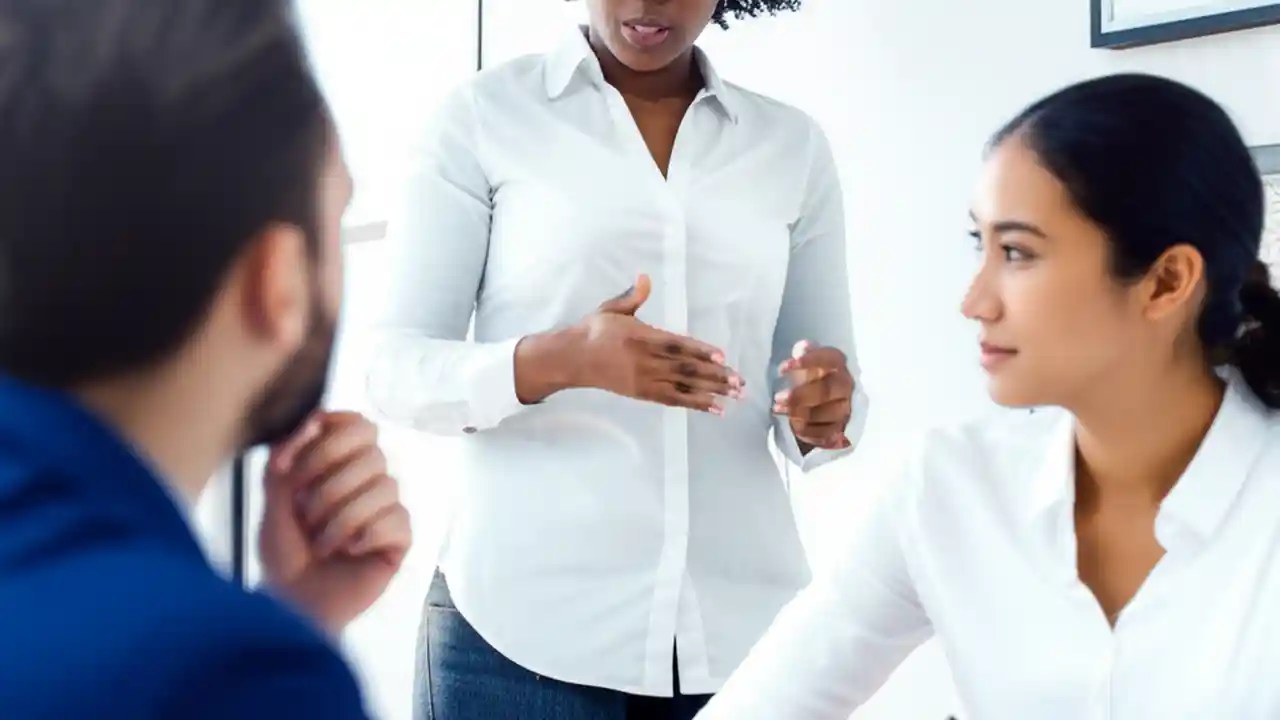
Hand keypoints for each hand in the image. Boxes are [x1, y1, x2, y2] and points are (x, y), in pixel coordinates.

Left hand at [258, 411, 411, 633]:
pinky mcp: (400, 539)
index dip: (333, 436)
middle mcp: (368, 482)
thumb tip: (311, 423)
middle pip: (373, 452)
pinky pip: (396, 519)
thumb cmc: (285, 557)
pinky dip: (365, 535)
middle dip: (330, 482)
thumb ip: (285, 459)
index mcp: (341, 466)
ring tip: (322, 543)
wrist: (294, 605)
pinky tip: (350, 552)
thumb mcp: (273, 502)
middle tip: (306, 512)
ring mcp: (387, 510)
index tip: (299, 464)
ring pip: (385, 486)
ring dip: (343, 517)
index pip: (359, 425)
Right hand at [573, 273, 744, 413]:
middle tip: (740, 382)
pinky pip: (673, 399)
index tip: (722, 356)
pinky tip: (714, 407)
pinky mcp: (643, 393)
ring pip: (683, 386)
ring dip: (711, 391)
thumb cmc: (594, 330)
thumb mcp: (612, 309)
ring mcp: (645, 380)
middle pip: (685, 369)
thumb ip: (632, 296)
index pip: (676, 345)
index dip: (699, 350)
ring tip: (735, 395)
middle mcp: (646, 361)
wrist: (573, 358)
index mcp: (641, 337)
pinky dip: (695, 403)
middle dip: (715, 376)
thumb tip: (645, 277)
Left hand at [773, 340, 854, 450]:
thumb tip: (802, 348)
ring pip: (827, 413)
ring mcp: (846, 407)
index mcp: (838, 363)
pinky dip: (807, 430)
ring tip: (778, 410)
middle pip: (827, 390)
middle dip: (799, 396)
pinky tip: (793, 425)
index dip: (807, 362)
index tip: (782, 369)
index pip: (829, 358)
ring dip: (800, 413)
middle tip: (777, 397)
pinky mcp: (841, 428)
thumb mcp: (805, 362)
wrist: (821, 402)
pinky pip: (825, 432)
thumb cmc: (810, 377)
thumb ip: (803, 353)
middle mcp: (846, 384)